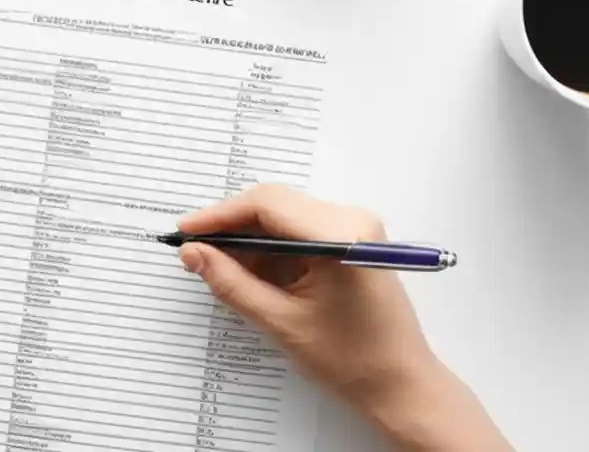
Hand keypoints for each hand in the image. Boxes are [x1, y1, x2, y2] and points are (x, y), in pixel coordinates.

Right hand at [177, 185, 508, 451]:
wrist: (401, 385)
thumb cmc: (353, 360)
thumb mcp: (281, 322)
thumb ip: (232, 284)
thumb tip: (194, 254)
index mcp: (341, 236)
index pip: (266, 204)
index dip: (219, 215)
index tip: (187, 231)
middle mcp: (352, 221)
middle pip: (274, 205)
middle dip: (231, 228)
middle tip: (196, 252)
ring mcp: (355, 229)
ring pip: (284, 218)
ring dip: (250, 241)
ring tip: (220, 270)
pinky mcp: (352, 242)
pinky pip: (300, 232)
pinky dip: (272, 249)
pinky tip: (252, 274)